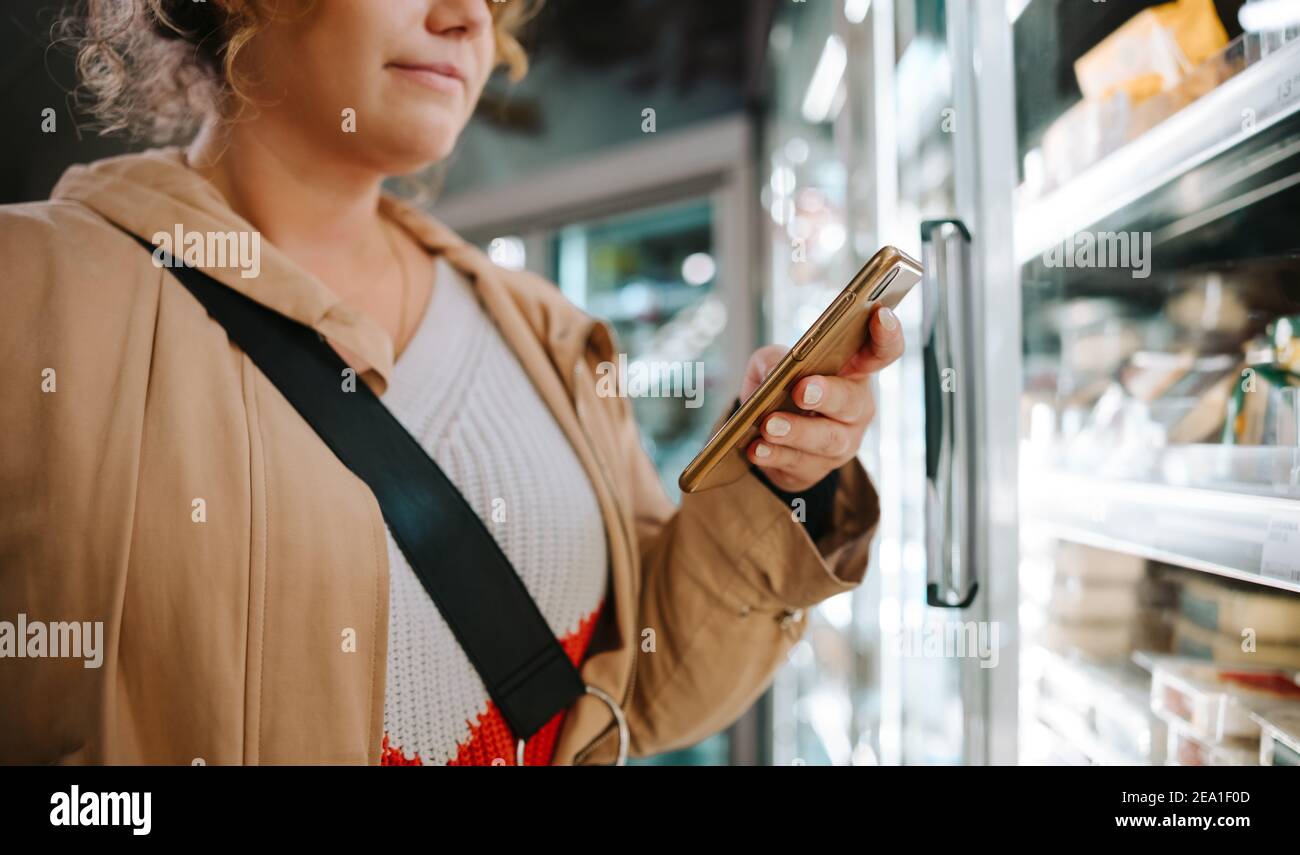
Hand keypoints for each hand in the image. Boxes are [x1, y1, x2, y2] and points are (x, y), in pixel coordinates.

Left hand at [739, 304, 903, 491]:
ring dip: (797, 431)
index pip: (882, 351)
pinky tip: (756, 448)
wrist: (764, 436)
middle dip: (827, 394)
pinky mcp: (816, 469)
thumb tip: (775, 371)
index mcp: (853, 371)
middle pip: (851, 401)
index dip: (887, 335)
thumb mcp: (771, 364)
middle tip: (802, 390)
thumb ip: (774, 358)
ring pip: (826, 439)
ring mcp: (841, 442)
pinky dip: (775, 455)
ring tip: (769, 425)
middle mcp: (856, 408)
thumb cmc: (779, 389)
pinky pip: (798, 463)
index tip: (879, 314)